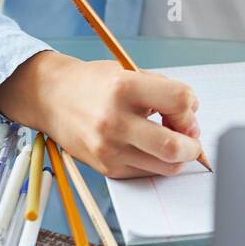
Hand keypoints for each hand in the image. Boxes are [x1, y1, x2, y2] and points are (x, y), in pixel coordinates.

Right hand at [0, 50, 202, 178]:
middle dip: (192, 143)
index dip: (191, 105)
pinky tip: (148, 146)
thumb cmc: (94, 84)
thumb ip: (163, 90)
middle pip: (174, 146)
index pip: (179, 100)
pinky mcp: (106, 168)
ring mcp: (109, 149)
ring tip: (169, 140)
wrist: (51, 98)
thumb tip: (191, 117)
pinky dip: (156, 162)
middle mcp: (115, 121)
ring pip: (165, 166)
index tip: (186, 107)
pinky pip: (147, 173)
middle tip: (189, 136)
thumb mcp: (128, 72)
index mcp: (124, 89)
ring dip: (178, 156)